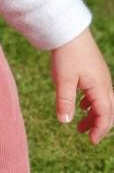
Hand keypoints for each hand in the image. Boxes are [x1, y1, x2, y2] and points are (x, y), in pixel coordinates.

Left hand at [50, 28, 113, 144]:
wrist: (68, 31)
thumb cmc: (66, 55)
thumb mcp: (63, 80)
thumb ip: (65, 102)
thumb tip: (65, 122)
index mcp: (100, 88)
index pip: (105, 115)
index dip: (100, 130)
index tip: (90, 141)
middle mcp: (105, 83)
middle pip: (108, 110)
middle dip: (99, 124)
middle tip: (86, 135)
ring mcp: (101, 76)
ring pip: (103, 101)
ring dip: (94, 115)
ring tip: (79, 125)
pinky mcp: (95, 71)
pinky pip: (98, 92)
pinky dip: (91, 103)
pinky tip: (80, 105)